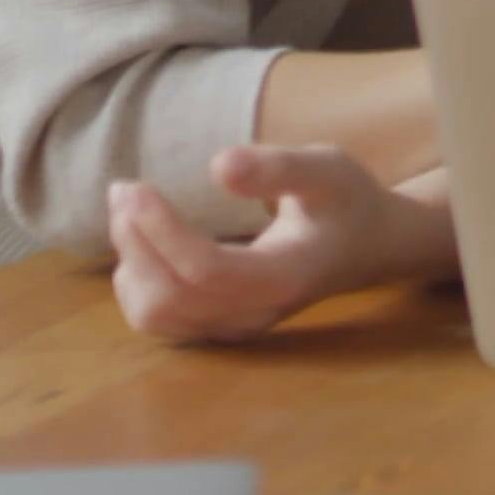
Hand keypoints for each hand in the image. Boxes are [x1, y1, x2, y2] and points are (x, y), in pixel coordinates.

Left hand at [104, 147, 455, 343]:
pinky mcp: (218, 328)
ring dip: (131, 262)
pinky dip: (136, 283)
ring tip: (129, 212)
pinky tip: (142, 244)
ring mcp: (235, 328)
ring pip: (156, 316)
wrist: (369, 247)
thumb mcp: (327, 168)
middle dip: (136, 242)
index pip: (207, 271)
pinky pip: (158, 320)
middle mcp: (256, 314)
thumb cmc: (346, 200)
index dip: (161, 231)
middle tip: (125, 188)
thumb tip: (217, 166)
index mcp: (285, 277)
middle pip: (170, 298)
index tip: (135, 187)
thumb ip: (278, 167)